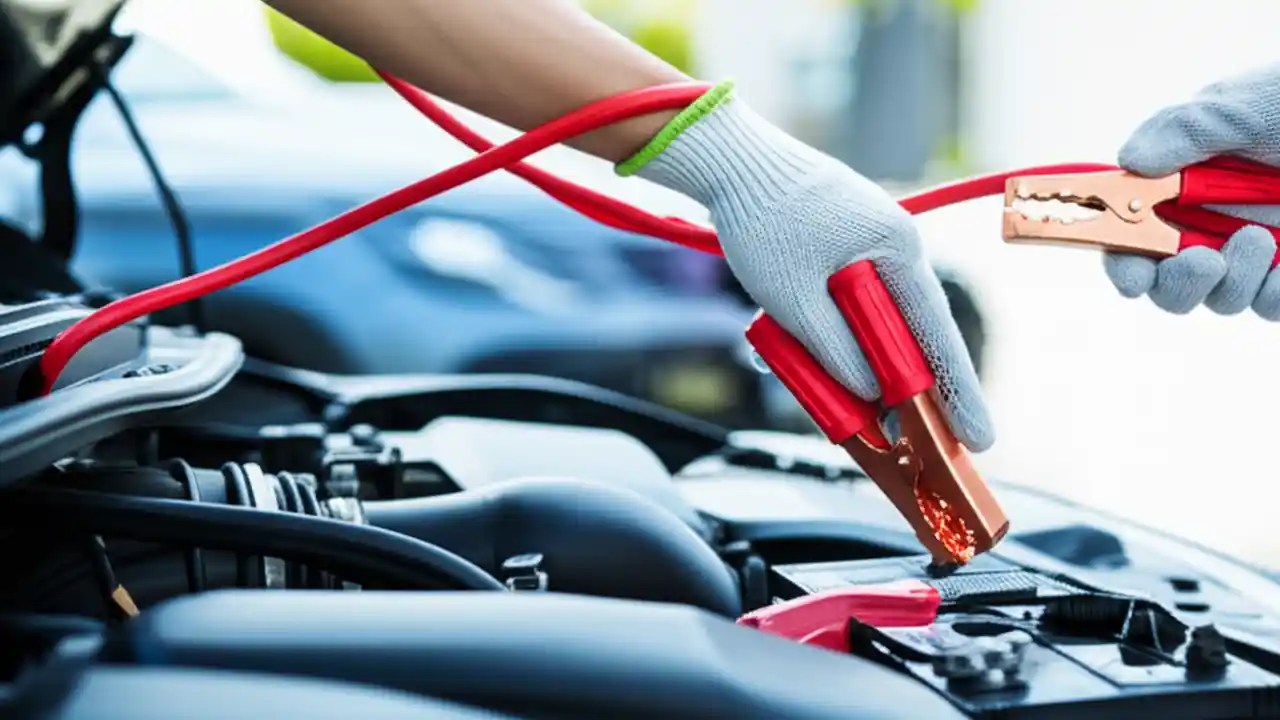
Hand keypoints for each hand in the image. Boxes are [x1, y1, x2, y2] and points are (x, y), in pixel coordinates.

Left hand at [626, 86, 992, 450]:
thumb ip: (836, 352)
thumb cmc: (761, 219)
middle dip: (920, 389)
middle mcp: (895, 242)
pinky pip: (859, 303)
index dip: (958, 393)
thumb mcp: (794, 301)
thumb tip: (873, 397)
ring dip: (878, 365)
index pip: (937, 334)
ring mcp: (870, 240)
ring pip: (884, 319)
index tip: (979, 438)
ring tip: (882, 419)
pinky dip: (854, 338)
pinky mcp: (843, 243)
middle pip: (915, 330)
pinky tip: (844, 370)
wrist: (728, 158)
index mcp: (898, 248)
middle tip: (936, 444)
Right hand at [1106, 65, 1279, 316]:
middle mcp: (1206, 227)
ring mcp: (1249, 253)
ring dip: (1236, 280)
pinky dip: (1272, 292)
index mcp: (1176, 189)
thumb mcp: (1240, 110)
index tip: (1134, 277)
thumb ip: (1184, 131)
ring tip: (1261, 237)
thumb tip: (1131, 161)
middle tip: (1205, 262)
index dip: (1124, 265)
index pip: (1130, 240)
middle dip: (1181, 283)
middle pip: (1168, 285)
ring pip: (1221, 298)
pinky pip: (1268, 303)